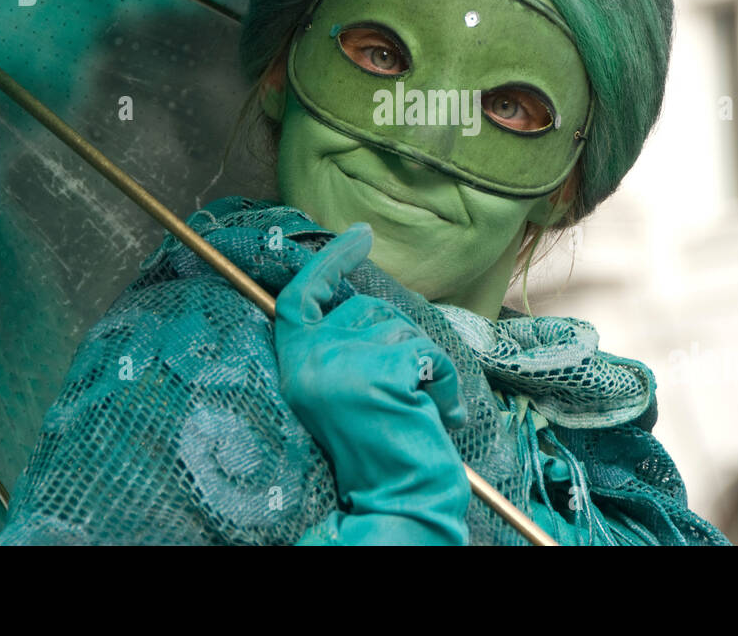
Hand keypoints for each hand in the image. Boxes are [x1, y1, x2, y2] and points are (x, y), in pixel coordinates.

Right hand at [274, 223, 470, 544]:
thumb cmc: (376, 451)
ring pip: (402, 329)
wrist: (392, 501)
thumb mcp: (343, 392)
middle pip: (367, 309)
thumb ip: (341, 348)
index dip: (330, 262)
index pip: (301, 298)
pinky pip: (428, 356)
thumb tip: (367, 304)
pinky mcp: (380, 374)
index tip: (360, 235)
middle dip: (398, 338)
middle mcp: (309, 362)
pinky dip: (443, 385)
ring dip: (422, 365)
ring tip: (412, 410)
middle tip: (402, 391)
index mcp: (295, 366)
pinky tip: (432, 416)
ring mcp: (343, 366)